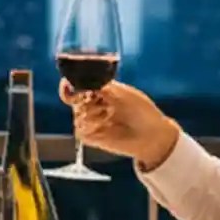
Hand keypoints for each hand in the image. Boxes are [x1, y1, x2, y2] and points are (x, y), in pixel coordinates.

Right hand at [60, 79, 179, 169]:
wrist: (151, 135)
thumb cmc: (141, 111)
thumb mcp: (121, 92)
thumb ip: (100, 86)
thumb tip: (79, 82)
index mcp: (98, 92)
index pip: (75, 87)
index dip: (69, 87)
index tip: (67, 85)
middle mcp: (91, 106)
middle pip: (74, 100)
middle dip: (87, 101)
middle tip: (105, 104)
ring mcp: (90, 122)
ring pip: (77, 115)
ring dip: (93, 115)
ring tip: (110, 116)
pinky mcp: (90, 137)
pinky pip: (80, 131)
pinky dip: (93, 128)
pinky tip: (106, 127)